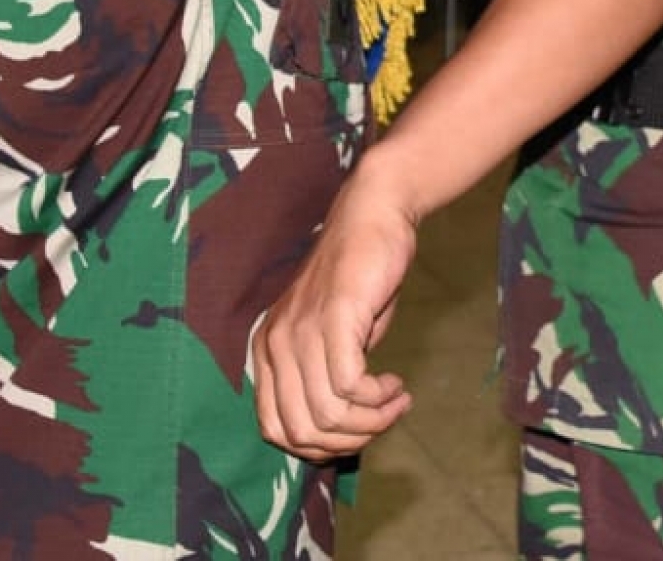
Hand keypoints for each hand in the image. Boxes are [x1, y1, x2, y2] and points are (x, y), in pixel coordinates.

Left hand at [251, 167, 422, 459]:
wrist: (373, 215)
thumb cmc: (359, 277)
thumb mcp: (334, 336)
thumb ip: (327, 378)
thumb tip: (342, 430)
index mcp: (266, 351)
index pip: (275, 429)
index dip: (320, 446)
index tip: (357, 434)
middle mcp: (275, 344)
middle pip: (300, 431)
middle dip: (349, 441)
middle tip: (383, 420)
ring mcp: (301, 331)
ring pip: (327, 414)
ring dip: (371, 421)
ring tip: (396, 400)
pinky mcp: (333, 318)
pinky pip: (349, 386)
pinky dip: (378, 398)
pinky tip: (395, 385)